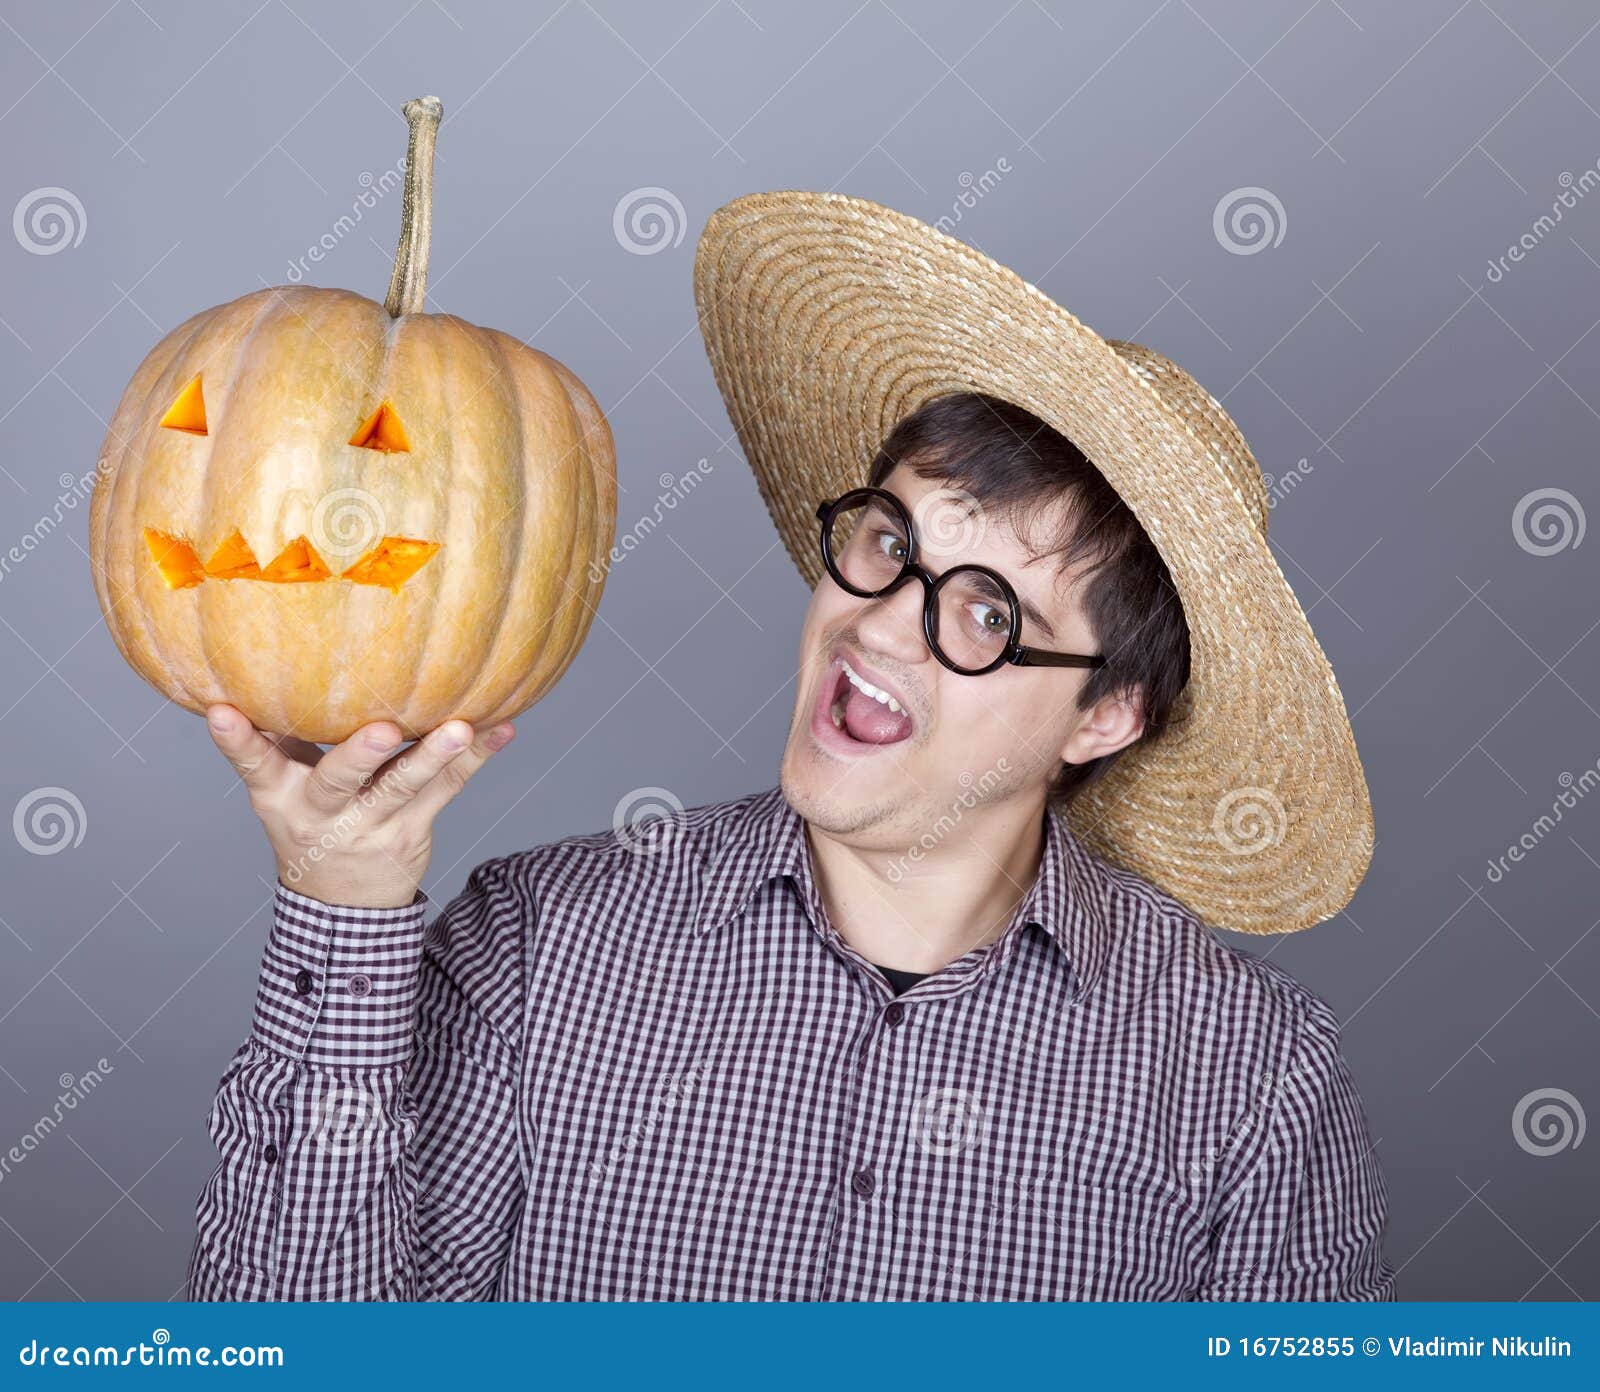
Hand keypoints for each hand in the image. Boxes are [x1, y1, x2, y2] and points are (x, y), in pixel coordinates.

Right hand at [206, 704, 514, 908]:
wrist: (341, 905)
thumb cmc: (310, 819)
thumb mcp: (282, 786)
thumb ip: (280, 733)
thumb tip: (278, 660)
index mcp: (280, 795)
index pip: (252, 763)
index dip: (235, 739)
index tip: (223, 710)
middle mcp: (323, 812)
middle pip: (339, 781)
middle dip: (360, 756)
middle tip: (381, 730)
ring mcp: (371, 824)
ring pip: (404, 786)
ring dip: (434, 755)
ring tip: (462, 728)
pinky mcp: (412, 831)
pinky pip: (448, 790)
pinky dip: (476, 758)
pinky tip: (502, 728)